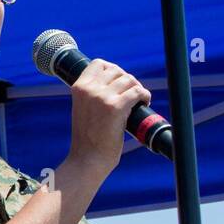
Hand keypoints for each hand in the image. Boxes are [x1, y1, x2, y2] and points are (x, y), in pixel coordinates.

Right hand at [64, 59, 152, 176]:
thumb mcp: (83, 108)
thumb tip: (115, 81)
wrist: (88, 159)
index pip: (98, 64)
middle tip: (131, 94)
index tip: (119, 82)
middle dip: (127, 80)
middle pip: (117, 70)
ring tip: (138, 100)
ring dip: (137, 88)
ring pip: (129, 80)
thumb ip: (93, 94)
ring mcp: (103, 97)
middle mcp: (89, 89)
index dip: (112, 69)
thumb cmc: (87, 138)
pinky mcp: (116, 107)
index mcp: (79, 88)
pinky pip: (137, 92)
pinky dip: (144, 95)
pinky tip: (144, 103)